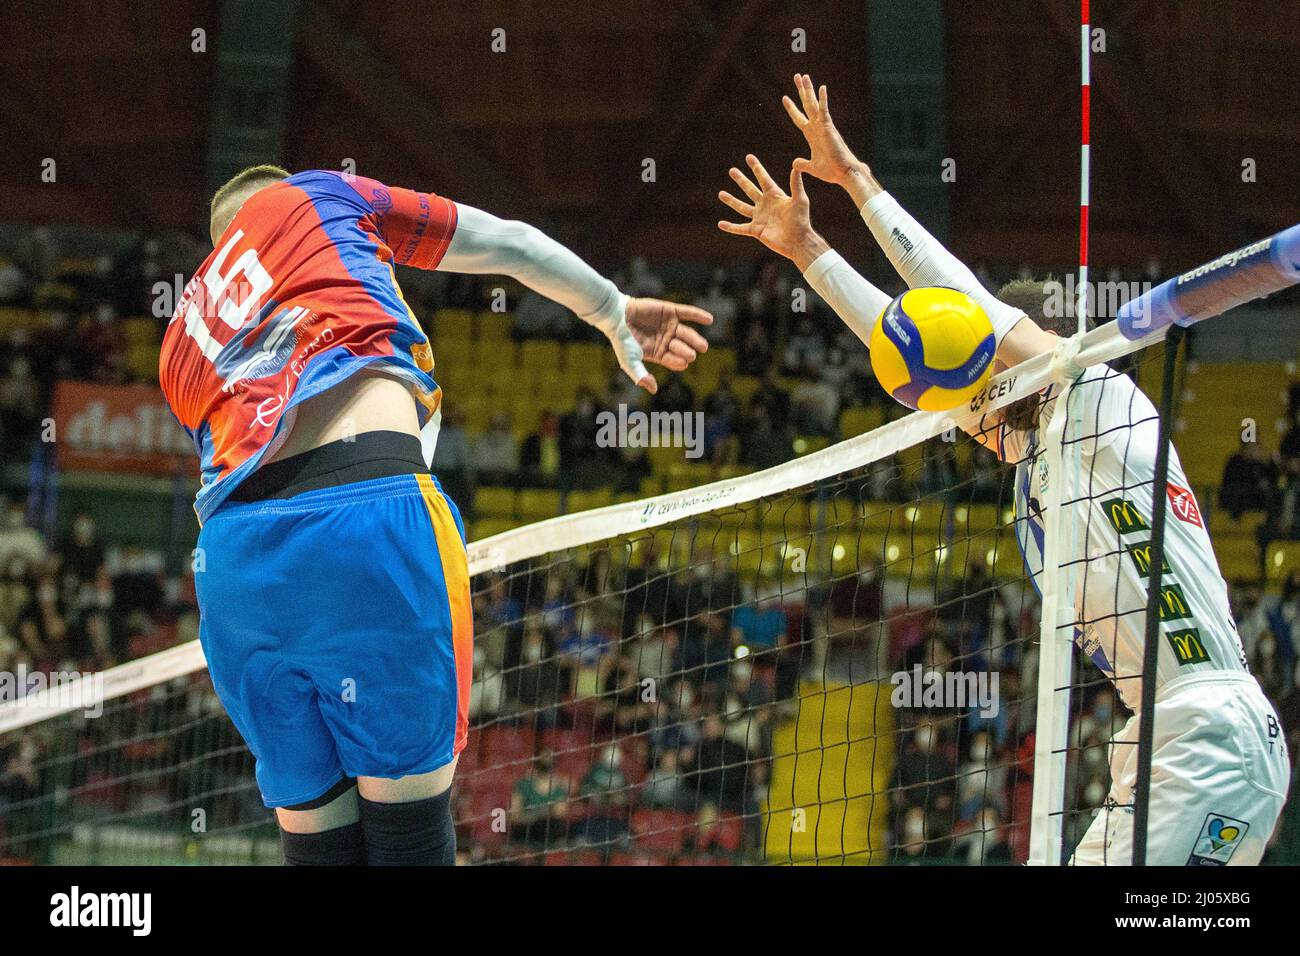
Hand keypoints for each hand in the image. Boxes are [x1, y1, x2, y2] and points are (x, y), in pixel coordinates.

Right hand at [620, 297, 712, 393]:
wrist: (616, 316)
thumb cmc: (621, 340)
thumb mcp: (629, 361)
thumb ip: (640, 375)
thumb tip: (654, 390)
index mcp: (659, 353)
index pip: (673, 360)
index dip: (679, 362)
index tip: (684, 363)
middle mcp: (666, 340)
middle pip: (682, 347)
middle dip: (688, 352)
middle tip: (693, 355)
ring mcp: (669, 325)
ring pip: (687, 333)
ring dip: (696, 339)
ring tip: (703, 346)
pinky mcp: (670, 310)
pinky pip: (687, 312)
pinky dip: (699, 315)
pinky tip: (709, 320)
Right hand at [717, 154, 827, 270]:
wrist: (798, 241)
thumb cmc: (801, 220)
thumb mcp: (800, 200)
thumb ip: (796, 184)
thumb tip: (795, 167)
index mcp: (775, 195)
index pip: (763, 178)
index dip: (756, 168)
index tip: (749, 157)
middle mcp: (765, 205)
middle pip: (750, 189)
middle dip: (741, 180)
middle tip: (732, 170)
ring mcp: (759, 217)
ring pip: (742, 207)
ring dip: (731, 200)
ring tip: (721, 194)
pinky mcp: (756, 230)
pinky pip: (740, 228)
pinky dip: (731, 227)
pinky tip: (721, 224)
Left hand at [783, 74, 879, 203]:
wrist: (843, 173)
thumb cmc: (831, 171)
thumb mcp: (812, 167)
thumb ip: (802, 164)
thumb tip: (794, 163)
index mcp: (812, 135)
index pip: (800, 118)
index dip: (792, 109)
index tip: (785, 98)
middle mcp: (817, 127)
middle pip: (807, 105)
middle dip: (801, 91)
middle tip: (797, 76)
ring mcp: (823, 126)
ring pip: (814, 104)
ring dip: (808, 90)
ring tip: (804, 76)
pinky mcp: (829, 128)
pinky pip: (825, 111)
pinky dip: (823, 100)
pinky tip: (822, 88)